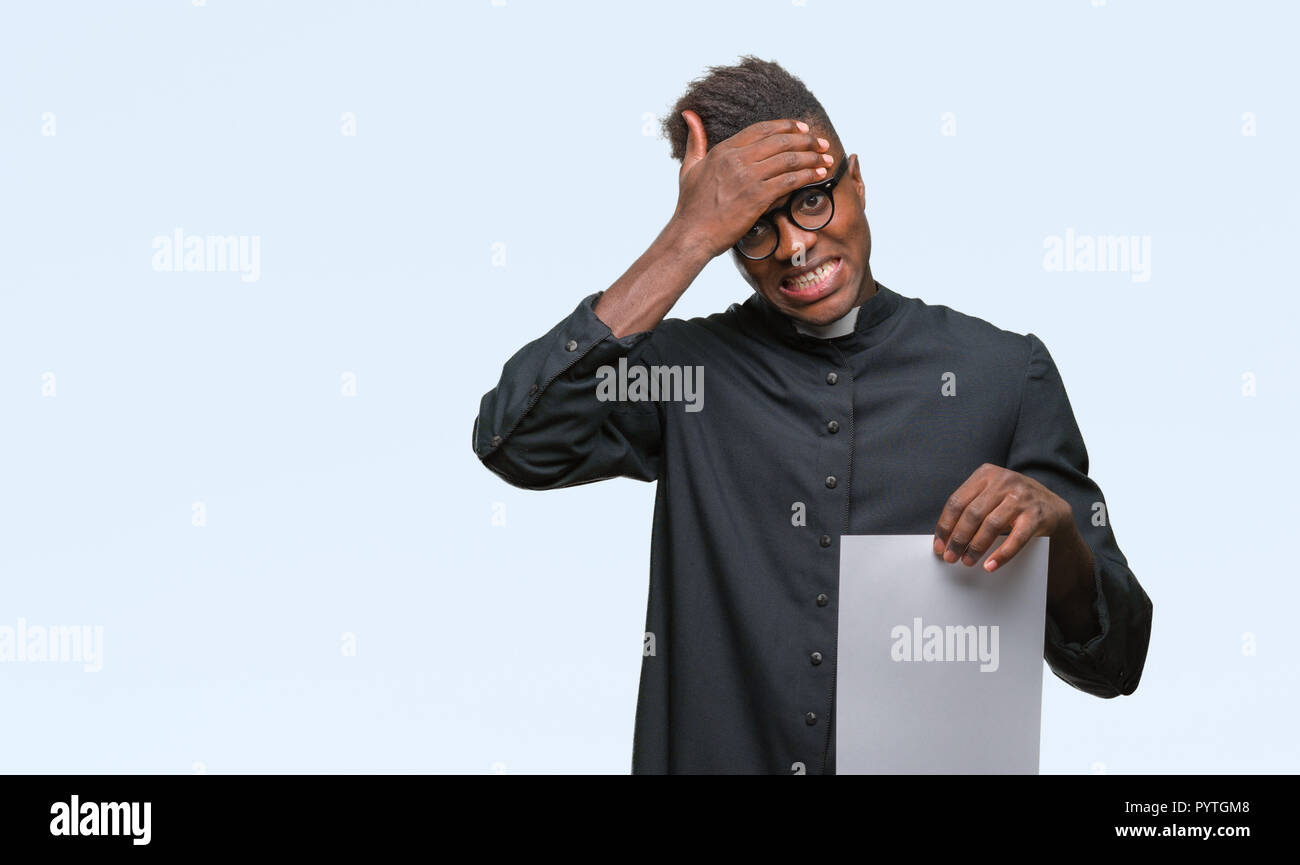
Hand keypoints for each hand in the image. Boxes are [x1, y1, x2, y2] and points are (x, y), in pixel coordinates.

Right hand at [669, 110, 831, 257]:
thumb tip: (689, 114)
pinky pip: (790, 180)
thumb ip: (695, 140)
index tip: (802, 128)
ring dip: (812, 157)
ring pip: (789, 159)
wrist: (692, 235)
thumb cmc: (690, 206)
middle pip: (780, 141)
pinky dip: (808, 175)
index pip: (761, 129)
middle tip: (821, 143)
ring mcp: (747, 178)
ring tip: (826, 158)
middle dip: (806, 140)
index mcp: (723, 150)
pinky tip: (818, 175)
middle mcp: (736, 159)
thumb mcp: (689, 167)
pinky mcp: (757, 197)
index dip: (786, 126)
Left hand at [931, 463, 1072, 571]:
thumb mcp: (990, 494)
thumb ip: (970, 507)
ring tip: (967, 561)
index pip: (956, 501)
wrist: (1052, 506)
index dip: (945, 526)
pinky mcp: (1036, 515)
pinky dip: (1002, 554)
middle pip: (972, 514)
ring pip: (991, 525)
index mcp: (986, 474)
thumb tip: (945, 537)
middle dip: (958, 539)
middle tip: (950, 557)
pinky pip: (1016, 538)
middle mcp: (1004, 481)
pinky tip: (990, 565)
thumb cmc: (1012, 503)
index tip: (939, 546)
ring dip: (976, 547)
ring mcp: (1022, 497)